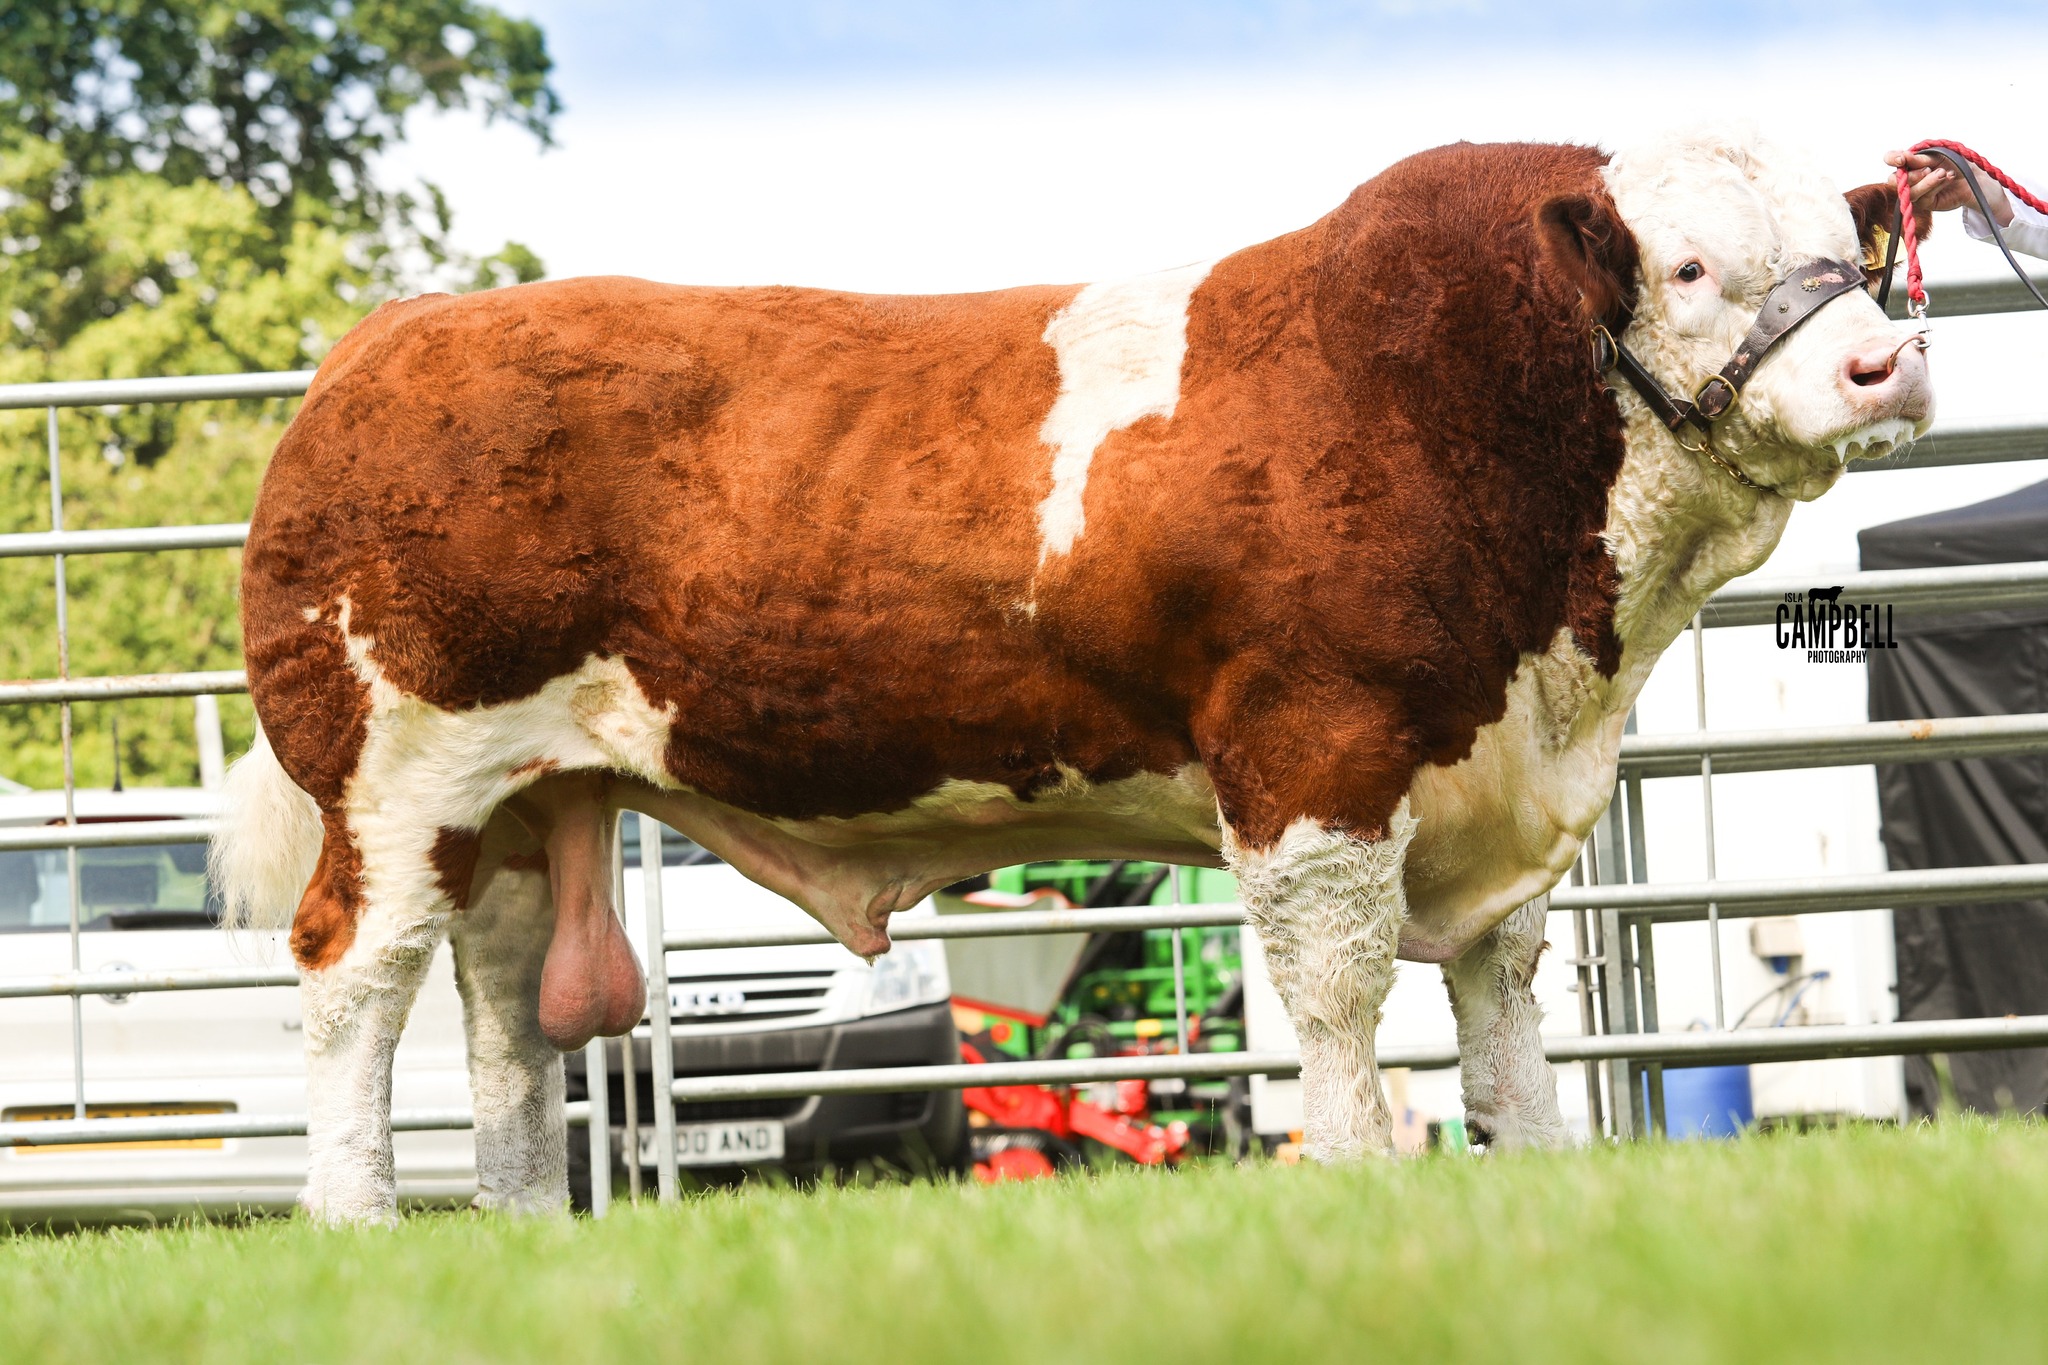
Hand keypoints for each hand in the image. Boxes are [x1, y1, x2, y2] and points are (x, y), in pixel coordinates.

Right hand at [1886, 150, 2013, 225]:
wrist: (1975, 177)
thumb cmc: (1957, 163)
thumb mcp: (1939, 155)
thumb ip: (1920, 158)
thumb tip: (1902, 157)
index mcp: (1910, 161)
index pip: (1891, 158)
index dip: (1892, 158)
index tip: (1902, 159)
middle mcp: (1908, 177)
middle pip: (1894, 180)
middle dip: (1912, 175)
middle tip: (1929, 168)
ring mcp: (1915, 191)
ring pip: (1908, 192)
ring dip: (1926, 182)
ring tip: (1943, 173)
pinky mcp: (1924, 203)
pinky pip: (1922, 198)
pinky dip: (1935, 186)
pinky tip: (1947, 178)